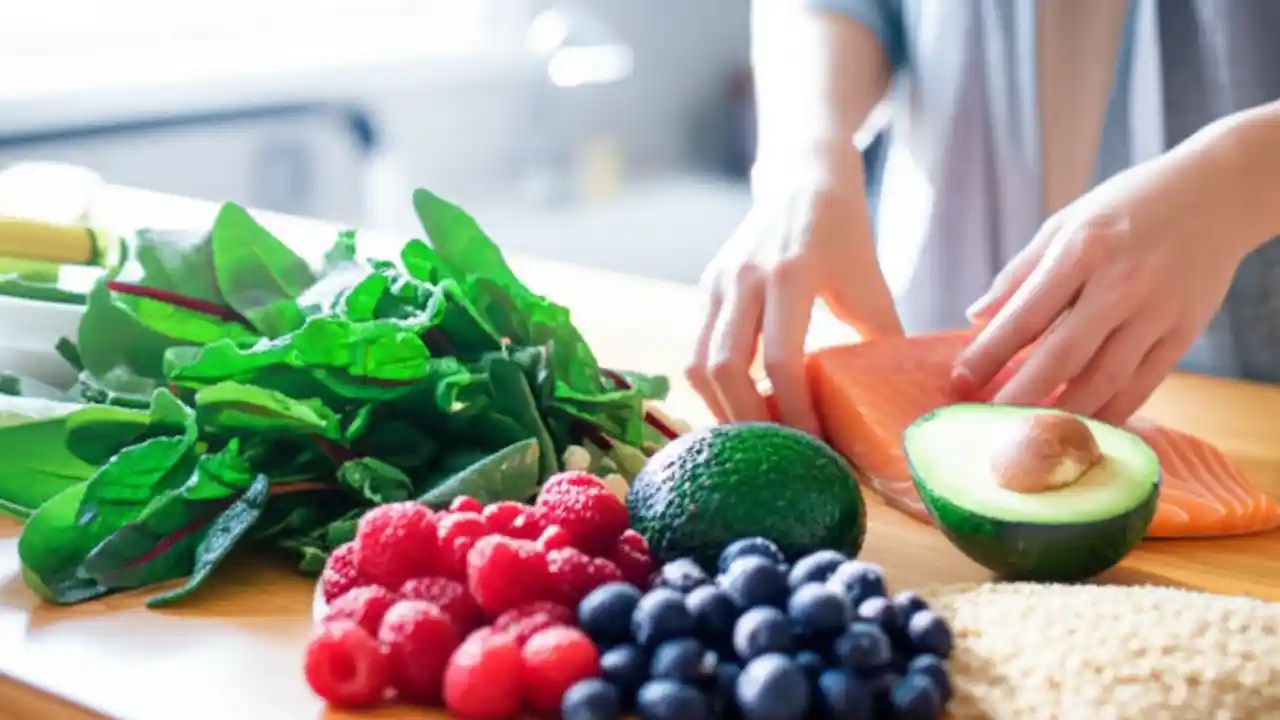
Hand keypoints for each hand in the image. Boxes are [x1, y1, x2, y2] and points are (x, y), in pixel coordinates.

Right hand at [686, 169, 901, 434]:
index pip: (782, 359)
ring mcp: (719, 282)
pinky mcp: (707, 288)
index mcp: (791, 273)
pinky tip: (743, 407)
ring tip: (755, 439)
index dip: (796, 411)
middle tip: (776, 456)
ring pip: (699, 363)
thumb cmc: (845, 233)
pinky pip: (698, 350)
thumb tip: (892, 406)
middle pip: (724, 368)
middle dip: (747, 421)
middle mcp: (745, 277)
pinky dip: (716, 387)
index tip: (817, 447)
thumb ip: (877, 342)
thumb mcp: (870, 285)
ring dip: (723, 408)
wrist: (802, 176)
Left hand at [954, 149, 1256, 423]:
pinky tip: (1081, 426)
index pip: (1025, 314)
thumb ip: (1019, 273)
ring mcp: (1157, 312)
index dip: (989, 353)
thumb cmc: (1128, 207)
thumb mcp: (1066, 222)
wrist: (1217, 194)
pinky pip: (1142, 385)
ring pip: (1104, 380)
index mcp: (1083, 250)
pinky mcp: (1184, 332)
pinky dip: (1110, 411)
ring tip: (1027, 432)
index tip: (960, 381)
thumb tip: (975, 317)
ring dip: (1062, 412)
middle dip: (1019, 395)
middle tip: (986, 422)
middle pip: (1062, 356)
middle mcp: (1121, 284)